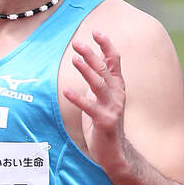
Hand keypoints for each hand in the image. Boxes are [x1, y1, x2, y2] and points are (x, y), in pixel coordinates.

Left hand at [62, 29, 127, 172]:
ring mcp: (112, 108)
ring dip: (86, 70)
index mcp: (117, 87)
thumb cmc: (104, 125)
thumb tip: (89, 65)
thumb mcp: (101, 100)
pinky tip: (66, 91)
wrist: (114, 153)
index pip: (114, 61)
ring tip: (74, 59)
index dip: (106, 46)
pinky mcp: (104, 122)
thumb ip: (97, 84)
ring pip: (99, 85)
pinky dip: (78, 98)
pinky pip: (90, 107)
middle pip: (104, 69)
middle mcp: (117, 95)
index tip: (96, 32)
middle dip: (91, 54)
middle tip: (77, 42)